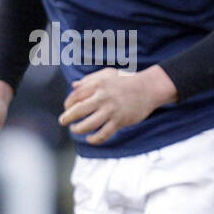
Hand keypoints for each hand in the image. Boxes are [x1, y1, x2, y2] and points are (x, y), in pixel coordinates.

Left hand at [60, 66, 174, 145]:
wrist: (149, 88)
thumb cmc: (126, 81)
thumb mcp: (107, 74)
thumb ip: (90, 80)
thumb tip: (73, 85)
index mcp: (98, 85)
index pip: (75, 97)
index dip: (67, 104)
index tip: (67, 108)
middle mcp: (102, 98)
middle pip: (77, 111)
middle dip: (66, 118)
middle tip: (63, 121)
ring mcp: (111, 110)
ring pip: (88, 125)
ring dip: (78, 129)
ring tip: (75, 129)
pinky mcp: (120, 121)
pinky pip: (102, 134)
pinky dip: (94, 139)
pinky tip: (90, 138)